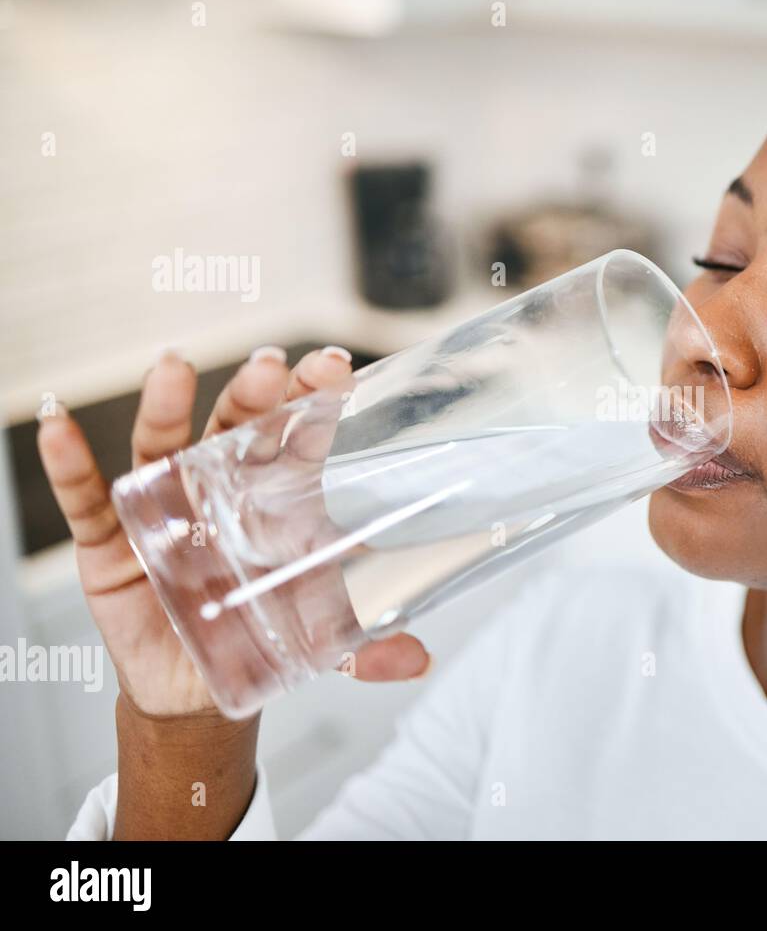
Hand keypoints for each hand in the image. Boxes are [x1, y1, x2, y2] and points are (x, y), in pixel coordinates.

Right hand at [37, 346, 433, 718]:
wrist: (202, 687)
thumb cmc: (263, 634)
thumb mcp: (319, 641)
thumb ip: (367, 648)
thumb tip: (420, 660)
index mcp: (275, 498)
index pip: (295, 436)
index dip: (312, 400)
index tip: (333, 368)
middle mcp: (219, 489)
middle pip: (233, 427)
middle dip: (251, 393)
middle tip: (269, 365)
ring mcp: (163, 507)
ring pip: (162, 447)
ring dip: (164, 406)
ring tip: (173, 368)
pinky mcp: (113, 541)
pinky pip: (89, 498)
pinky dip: (70, 464)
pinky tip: (59, 427)